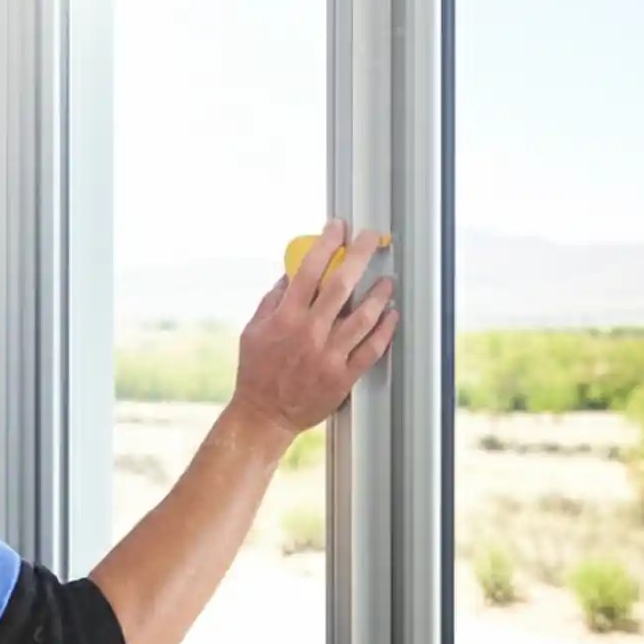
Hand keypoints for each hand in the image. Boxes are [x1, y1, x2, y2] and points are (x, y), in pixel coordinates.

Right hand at [229, 221, 399, 438]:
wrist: (264, 415)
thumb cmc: (256, 372)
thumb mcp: (253, 331)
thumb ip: (272, 301)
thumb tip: (291, 274)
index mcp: (285, 318)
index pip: (309, 271)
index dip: (325, 244)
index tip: (337, 228)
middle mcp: (309, 333)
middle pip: (341, 286)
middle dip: (359, 255)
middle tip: (371, 238)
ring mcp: (329, 355)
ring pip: (363, 317)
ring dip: (379, 294)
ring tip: (387, 281)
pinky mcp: (343, 376)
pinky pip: (371, 349)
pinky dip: (385, 330)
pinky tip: (391, 315)